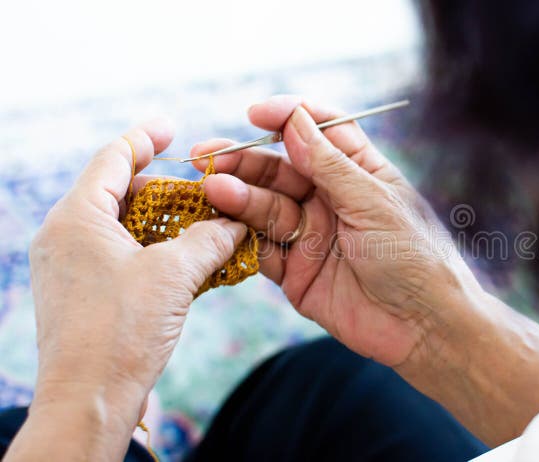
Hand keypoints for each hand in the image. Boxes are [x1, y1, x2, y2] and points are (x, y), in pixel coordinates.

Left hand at [7, 120, 246, 460]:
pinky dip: (153, 251)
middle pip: (118, 192)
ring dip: (163, 224)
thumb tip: (234, 222)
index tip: (173, 128)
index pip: (112, 158)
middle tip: (202, 190)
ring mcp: (71, 266)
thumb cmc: (121, 332)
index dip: (145, 137)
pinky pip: (120, 255)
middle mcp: (66, 236)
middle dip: (164, 189)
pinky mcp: (81, 292)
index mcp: (77, 217)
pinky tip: (186, 261)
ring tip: (202, 227)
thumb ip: (208, 240)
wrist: (90, 400)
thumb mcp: (173, 275)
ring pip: (122, 226)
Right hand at [191, 96, 477, 367]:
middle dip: (246, 160)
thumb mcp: (372, 201)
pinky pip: (261, 248)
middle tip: (210, 156)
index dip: (288, 117)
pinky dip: (240, 237)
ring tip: (216, 190)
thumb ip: (329, 164)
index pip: (320, 131)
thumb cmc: (413, 256)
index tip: (255, 114)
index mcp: (359, 172)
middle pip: (282, 168)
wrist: (423, 326)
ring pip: (266, 206)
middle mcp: (332, 199)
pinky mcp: (296, 271)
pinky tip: (222, 226)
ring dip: (239, 197)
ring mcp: (312, 235)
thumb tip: (294, 119)